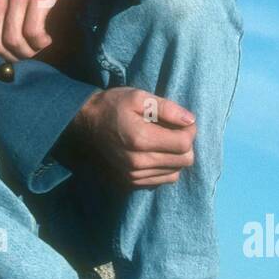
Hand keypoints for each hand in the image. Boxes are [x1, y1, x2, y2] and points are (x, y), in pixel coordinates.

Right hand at [71, 87, 196, 188]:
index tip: (183, 121)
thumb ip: (166, 108)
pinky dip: (166, 167)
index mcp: (141, 139)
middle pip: (184, 160)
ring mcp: (134, 175)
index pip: (184, 144)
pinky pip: (164, 179)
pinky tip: (157, 153)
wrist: (89, 122)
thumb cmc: (114, 105)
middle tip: (175, 130)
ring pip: (176, 172)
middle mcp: (139, 162)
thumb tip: (190, 120)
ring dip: (176, 157)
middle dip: (185, 144)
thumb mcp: (139, 97)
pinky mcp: (132, 182)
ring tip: (164, 142)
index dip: (190, 130)